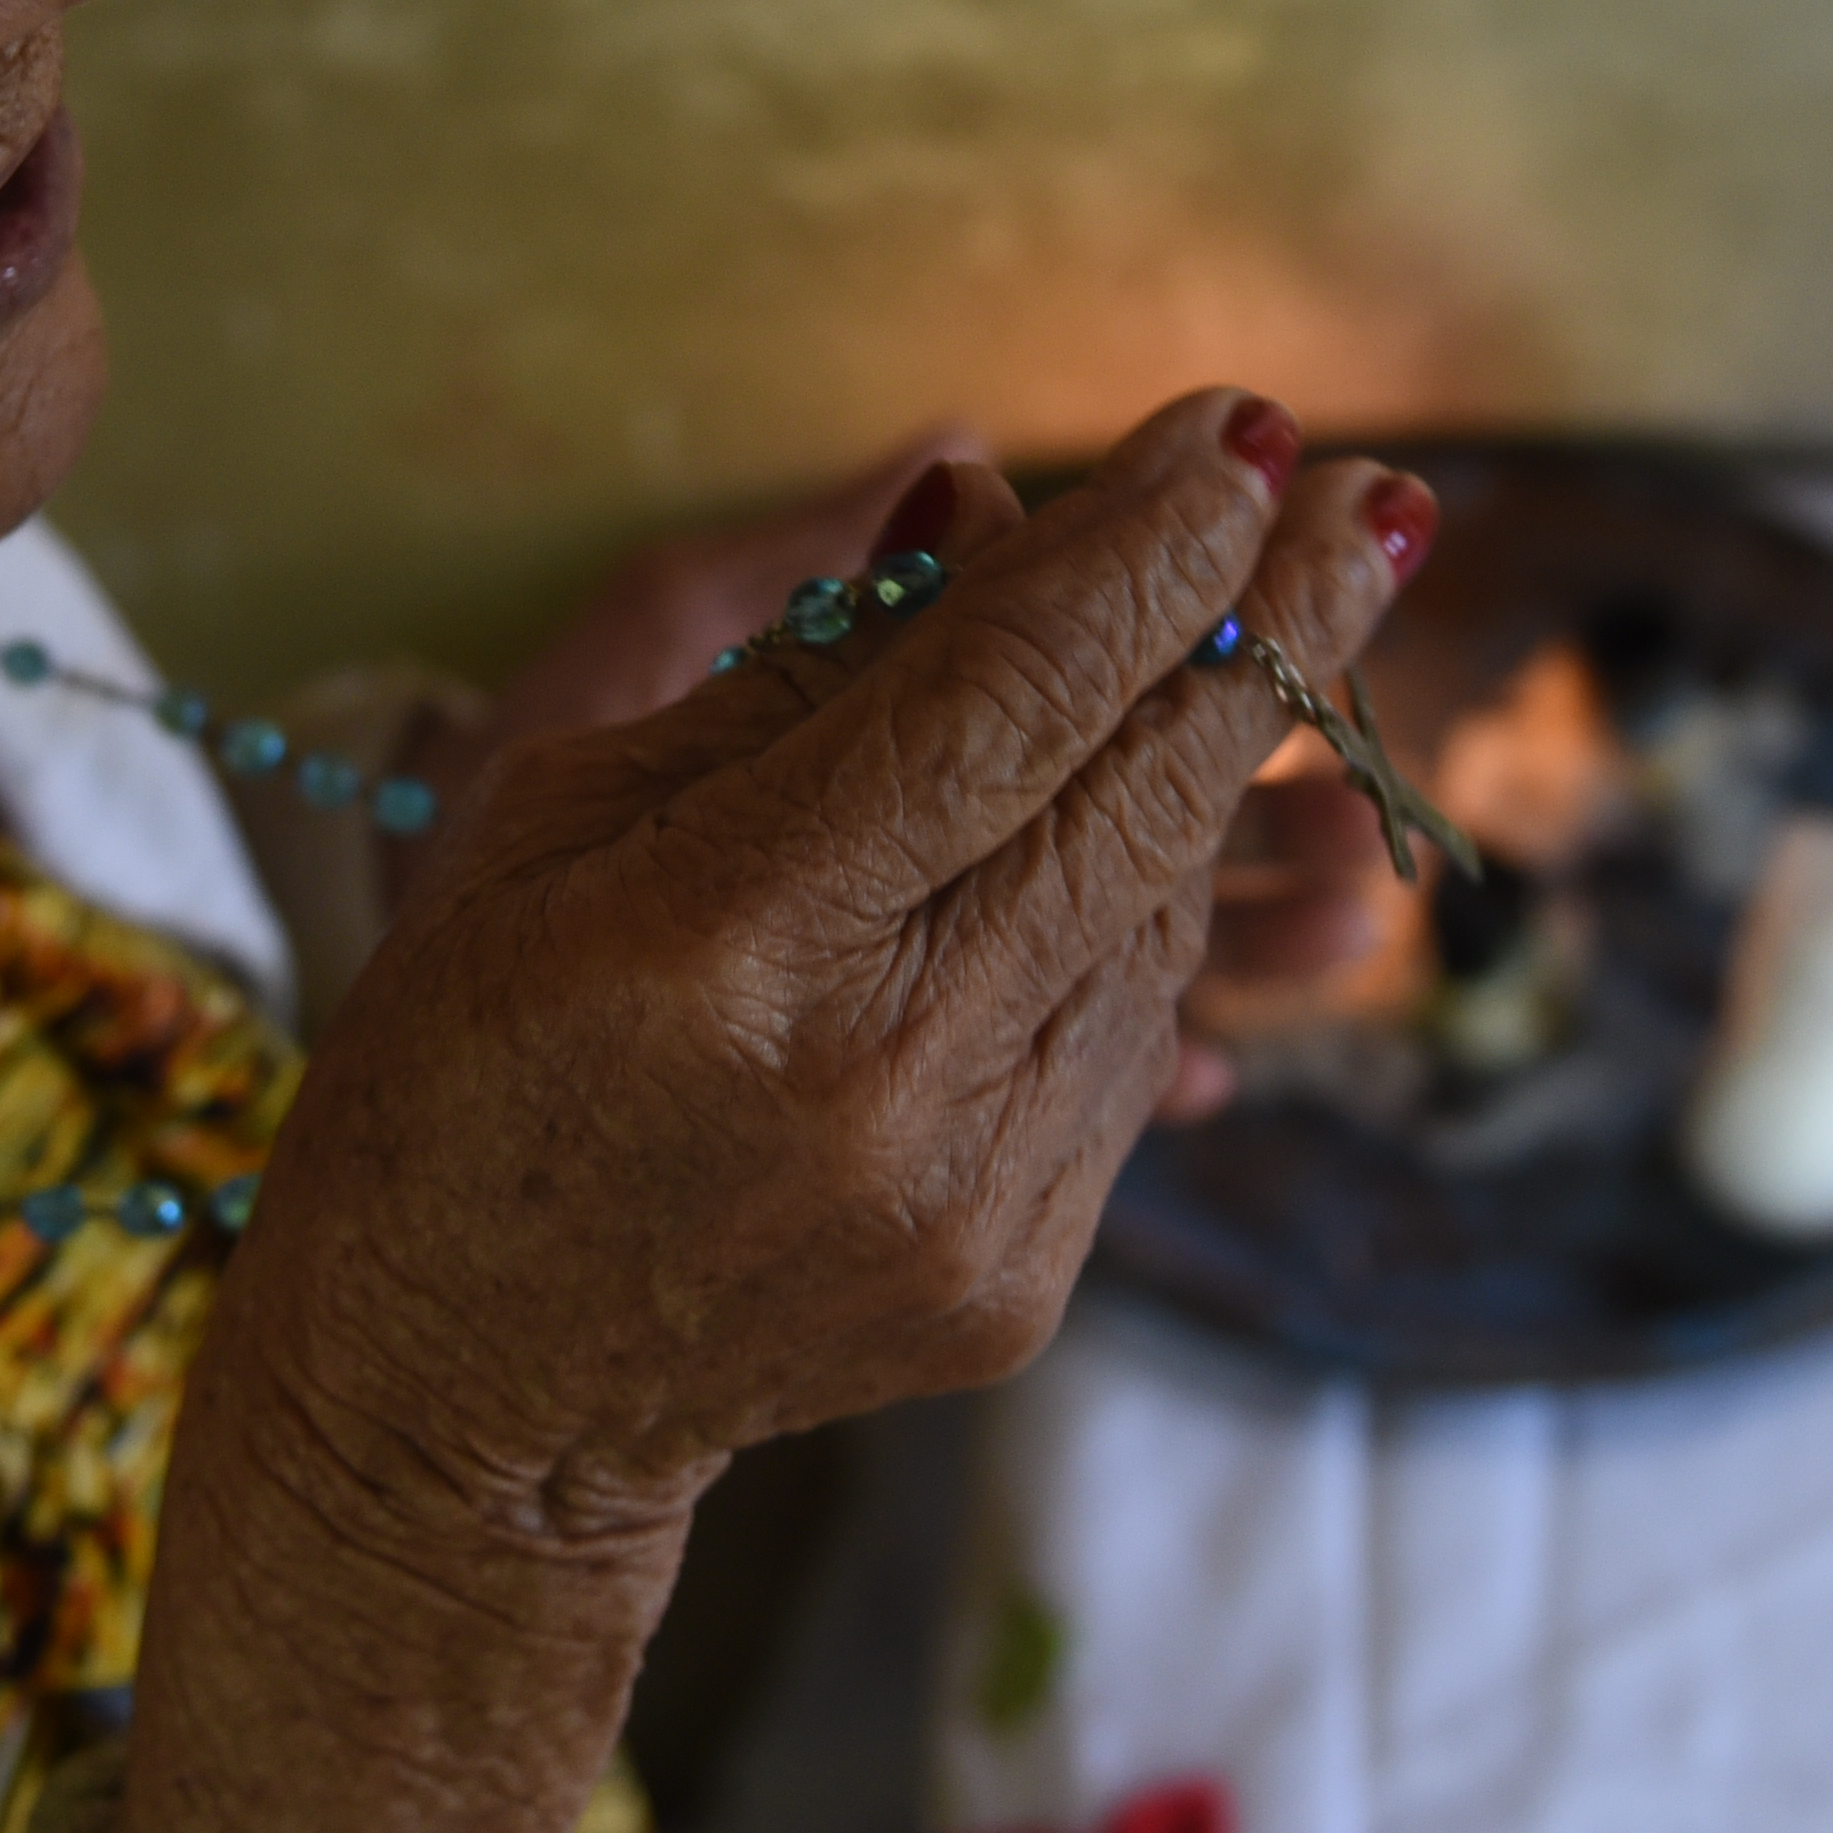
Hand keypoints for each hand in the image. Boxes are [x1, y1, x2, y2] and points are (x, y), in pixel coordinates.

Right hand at [108, 390, 1428, 1832]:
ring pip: (1153, 922)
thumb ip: (795, 672)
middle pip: (1129, 804)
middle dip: (1273, 628)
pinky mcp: (1018, 1284)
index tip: (1241, 431)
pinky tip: (1137, 837)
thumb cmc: (468, 1062)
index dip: (1139, 557)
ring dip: (1217, 773)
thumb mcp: (562, 820)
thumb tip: (984, 500)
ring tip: (1266, 638)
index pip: (995, 702)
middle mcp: (872, 1077)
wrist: (456, 1401)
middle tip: (1376, 495)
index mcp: (723, 938)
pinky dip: (1137, 921)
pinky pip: (1126, 1046)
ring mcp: (964, 1201)